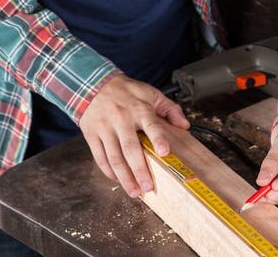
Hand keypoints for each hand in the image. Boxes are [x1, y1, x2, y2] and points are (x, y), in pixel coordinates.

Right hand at [79, 75, 189, 197]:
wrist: (92, 84)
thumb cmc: (125, 91)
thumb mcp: (149, 93)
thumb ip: (169, 108)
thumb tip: (184, 125)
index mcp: (139, 108)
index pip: (151, 124)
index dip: (158, 138)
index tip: (164, 152)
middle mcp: (121, 119)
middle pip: (130, 148)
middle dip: (140, 170)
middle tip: (148, 187)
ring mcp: (105, 128)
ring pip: (114, 157)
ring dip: (125, 177)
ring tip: (134, 192)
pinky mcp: (92, 135)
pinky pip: (100, 157)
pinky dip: (109, 172)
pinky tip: (118, 180)